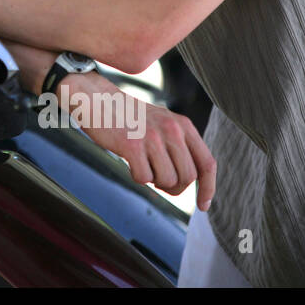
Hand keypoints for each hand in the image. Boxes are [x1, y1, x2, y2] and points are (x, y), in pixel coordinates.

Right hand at [57, 72, 216, 210]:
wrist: (96, 99)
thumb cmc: (128, 116)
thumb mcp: (162, 123)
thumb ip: (179, 145)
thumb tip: (190, 181)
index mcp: (183, 125)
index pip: (207, 163)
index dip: (208, 188)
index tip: (203, 206)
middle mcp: (172, 129)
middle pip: (188, 177)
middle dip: (175, 187)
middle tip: (159, 183)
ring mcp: (152, 137)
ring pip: (168, 180)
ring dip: (155, 182)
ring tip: (143, 167)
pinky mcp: (132, 145)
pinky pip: (144, 178)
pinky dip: (136, 177)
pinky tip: (129, 163)